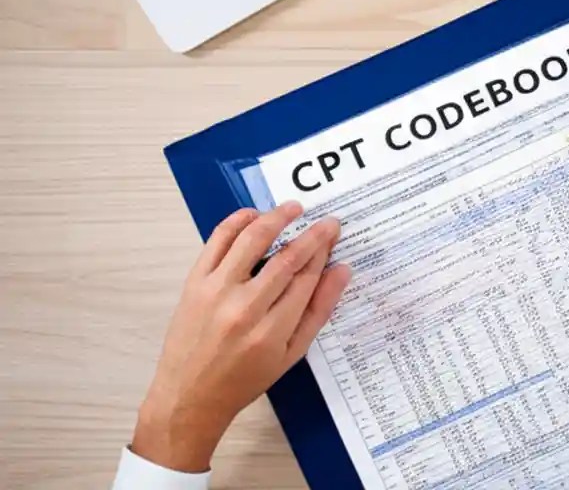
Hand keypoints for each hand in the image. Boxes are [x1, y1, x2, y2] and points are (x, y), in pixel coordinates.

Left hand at [131, 202, 350, 471]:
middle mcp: (244, 307)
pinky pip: (216, 242)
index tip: (333, 234)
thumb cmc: (245, 380)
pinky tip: (253, 215)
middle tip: (326, 221)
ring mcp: (215, 292)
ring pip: (251, 241)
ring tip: (293, 208)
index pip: (306, 277)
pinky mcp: (194, 284)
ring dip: (275, 218)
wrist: (190, 397)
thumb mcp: (291, 355)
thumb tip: (341, 272)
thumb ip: (318, 311)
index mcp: (272, 330)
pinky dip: (235, 222)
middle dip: (311, 235)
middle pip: (286, 257)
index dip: (323, 250)